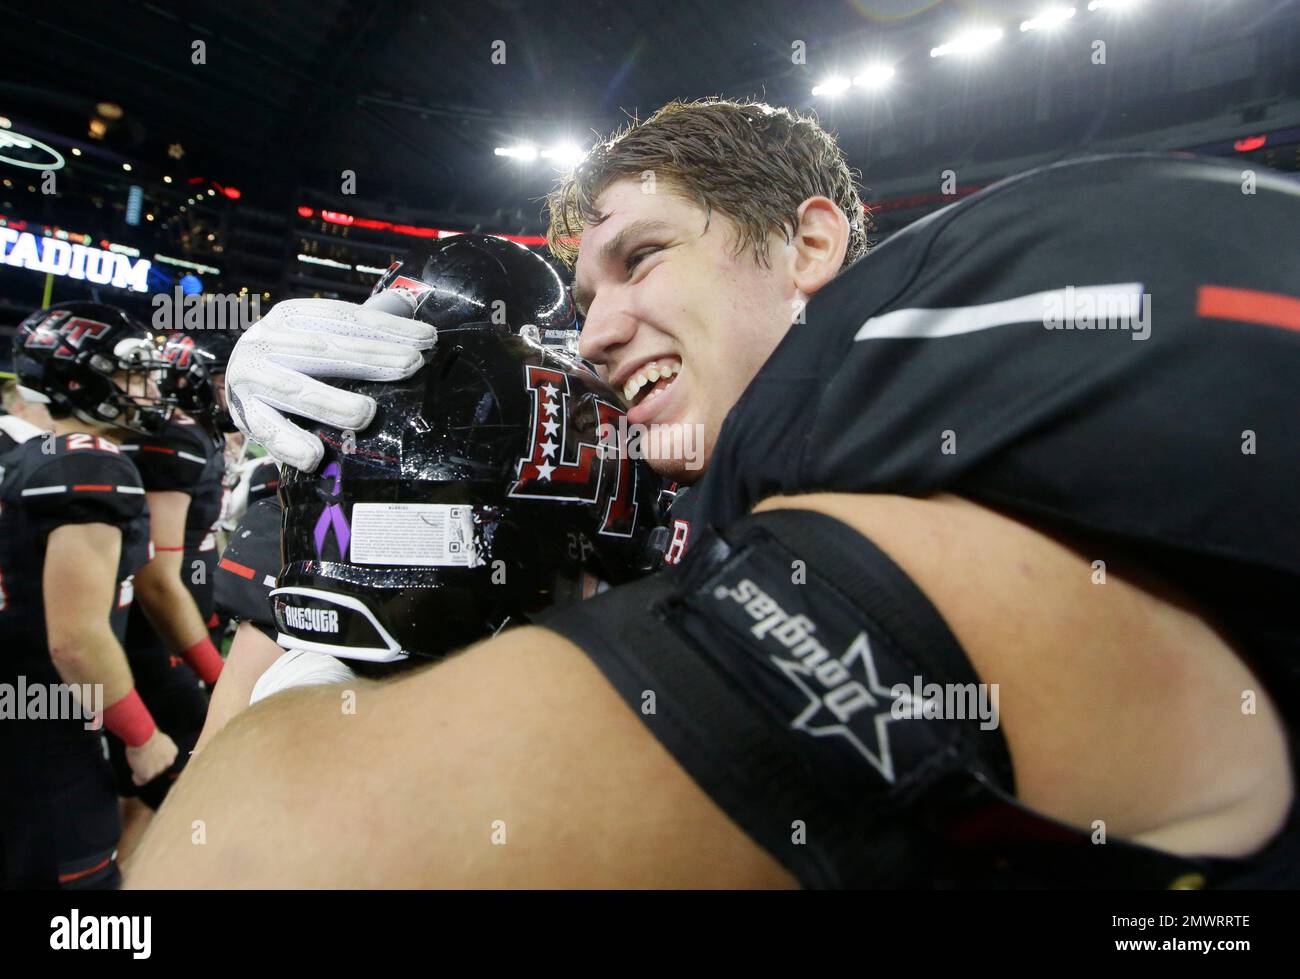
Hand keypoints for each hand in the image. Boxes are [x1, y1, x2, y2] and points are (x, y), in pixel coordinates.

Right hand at [126, 729, 178, 785]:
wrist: (142, 736)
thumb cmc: (147, 734)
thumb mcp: (160, 739)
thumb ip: (162, 748)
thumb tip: (155, 754)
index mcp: (173, 752)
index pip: (165, 760)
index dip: (155, 759)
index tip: (149, 755)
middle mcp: (169, 762)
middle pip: (158, 769)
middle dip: (150, 765)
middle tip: (141, 758)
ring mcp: (159, 770)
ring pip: (150, 775)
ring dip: (143, 770)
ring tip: (137, 761)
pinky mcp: (147, 775)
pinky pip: (140, 781)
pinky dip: (136, 778)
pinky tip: (133, 773)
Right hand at [225, 294, 435, 470]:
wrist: (240, 385)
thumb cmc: (297, 360)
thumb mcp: (323, 334)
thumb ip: (362, 325)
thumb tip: (411, 301)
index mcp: (290, 317)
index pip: (343, 318)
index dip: (386, 326)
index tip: (427, 338)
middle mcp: (265, 340)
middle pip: (322, 349)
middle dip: (370, 358)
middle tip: (412, 365)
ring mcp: (249, 377)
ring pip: (294, 390)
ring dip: (331, 403)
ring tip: (366, 414)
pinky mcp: (241, 413)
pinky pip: (266, 430)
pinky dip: (289, 444)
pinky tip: (315, 456)